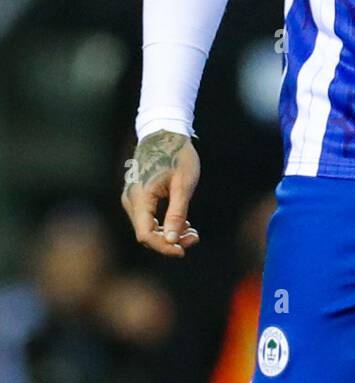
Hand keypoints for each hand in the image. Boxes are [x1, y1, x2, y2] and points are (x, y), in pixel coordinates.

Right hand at [122, 131, 200, 257]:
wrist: (165, 132)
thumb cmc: (177, 155)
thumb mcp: (183, 184)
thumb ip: (177, 213)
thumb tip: (171, 240)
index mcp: (140, 196)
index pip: (145, 234)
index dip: (163, 247)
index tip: (183, 250)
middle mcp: (130, 200)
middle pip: (146, 233)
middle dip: (170, 240)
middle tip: (195, 237)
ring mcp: (132, 198)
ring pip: (147, 227)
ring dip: (169, 233)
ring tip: (192, 231)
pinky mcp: (137, 196)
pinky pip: (148, 218)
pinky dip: (164, 224)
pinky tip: (184, 222)